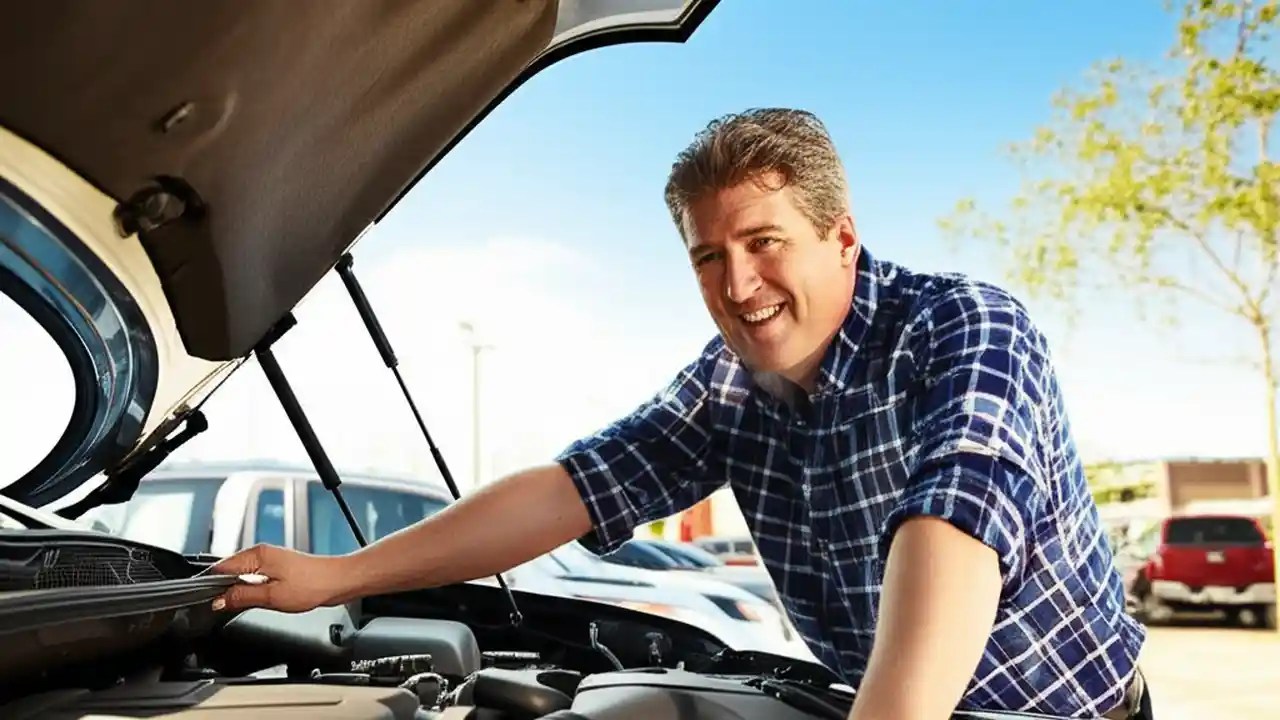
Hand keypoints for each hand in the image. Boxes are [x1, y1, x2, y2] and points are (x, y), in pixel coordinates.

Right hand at [208, 544, 350, 612]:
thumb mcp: (271, 596)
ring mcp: (269, 560)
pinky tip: (255, 599)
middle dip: (223, 589)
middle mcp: (261, 553)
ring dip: (237, 590)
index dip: (210, 586)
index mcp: (256, 555)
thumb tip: (219, 600)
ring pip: (241, 575)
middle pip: (229, 571)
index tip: (206, 602)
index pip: (220, 568)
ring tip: (241, 605)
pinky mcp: (277, 568)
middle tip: (223, 608)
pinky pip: (254, 577)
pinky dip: (250, 588)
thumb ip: (242, 597)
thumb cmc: (312, 584)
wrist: (337, 581)